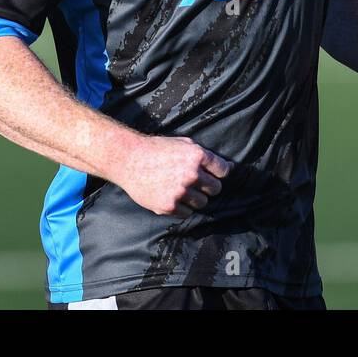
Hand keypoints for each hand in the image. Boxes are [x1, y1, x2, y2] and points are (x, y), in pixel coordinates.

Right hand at [115, 134, 231, 215]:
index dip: (219, 173)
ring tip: (182, 190)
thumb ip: (204, 154)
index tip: (212, 174)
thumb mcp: (183, 143)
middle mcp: (191, 174)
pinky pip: (187, 213)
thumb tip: (229, 166)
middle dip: (209, 187)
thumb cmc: (157, 149)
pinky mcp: (169, 205)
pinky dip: (182, 208)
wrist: (129, 160)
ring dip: (196, 198)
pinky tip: (173, 197)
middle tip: (196, 184)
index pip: (223, 171)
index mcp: (197, 156)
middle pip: (216, 189)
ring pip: (203, 202)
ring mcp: (180, 191)